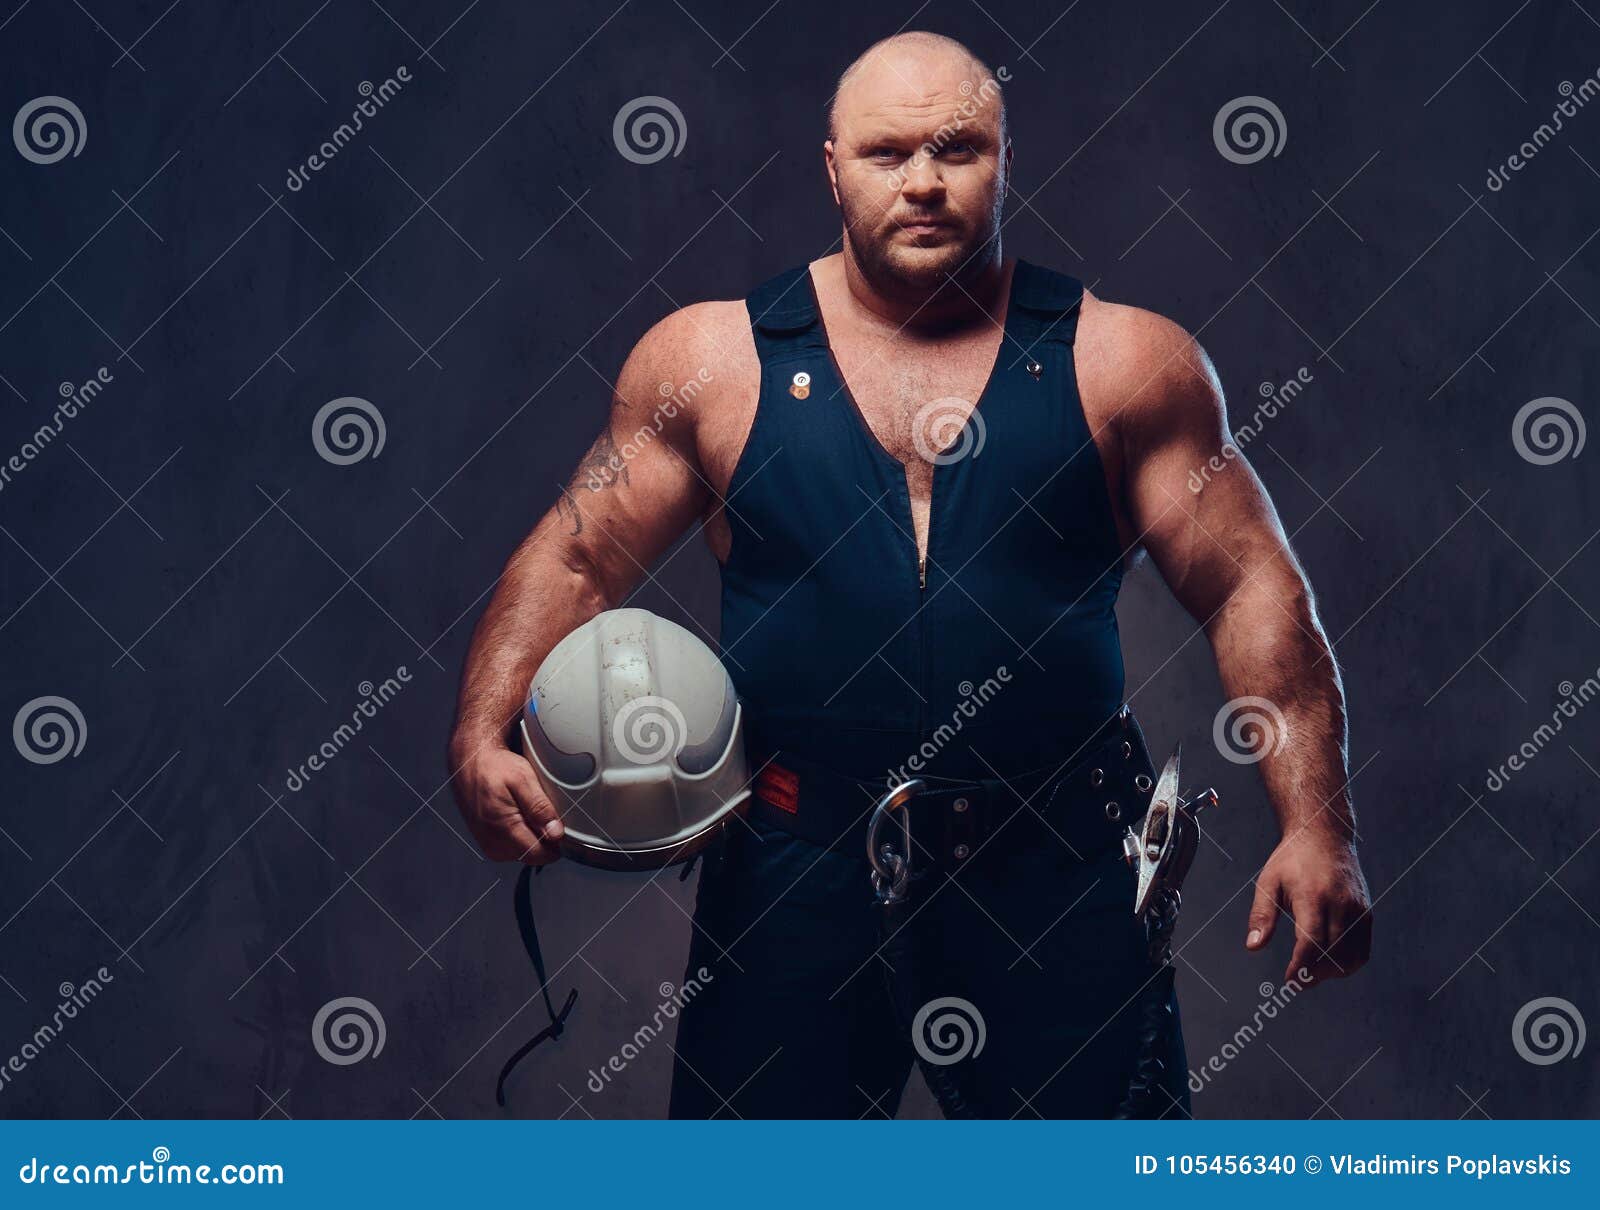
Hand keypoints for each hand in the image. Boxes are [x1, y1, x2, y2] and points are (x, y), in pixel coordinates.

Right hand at [450, 741, 563, 864]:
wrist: (470, 760)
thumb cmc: (493, 766)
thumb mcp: (523, 779)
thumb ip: (540, 808)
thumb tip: (555, 833)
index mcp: (503, 828)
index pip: (539, 855)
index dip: (555, 844)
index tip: (560, 826)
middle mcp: (492, 842)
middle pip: (532, 854)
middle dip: (542, 837)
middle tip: (538, 810)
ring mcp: (487, 843)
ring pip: (523, 852)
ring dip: (530, 835)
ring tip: (524, 808)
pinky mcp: (486, 841)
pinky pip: (512, 847)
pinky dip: (519, 833)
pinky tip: (515, 813)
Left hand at [1245, 827, 1371, 985]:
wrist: (1324, 835)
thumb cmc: (1292, 859)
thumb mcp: (1268, 882)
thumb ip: (1261, 916)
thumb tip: (1253, 946)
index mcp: (1312, 896)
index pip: (1311, 942)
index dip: (1301, 967)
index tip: (1290, 980)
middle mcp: (1340, 904)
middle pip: (1332, 954)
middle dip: (1314, 975)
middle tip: (1298, 980)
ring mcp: (1357, 910)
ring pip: (1351, 957)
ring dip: (1331, 973)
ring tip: (1311, 973)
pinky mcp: (1367, 913)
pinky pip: (1363, 950)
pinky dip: (1348, 964)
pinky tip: (1330, 965)